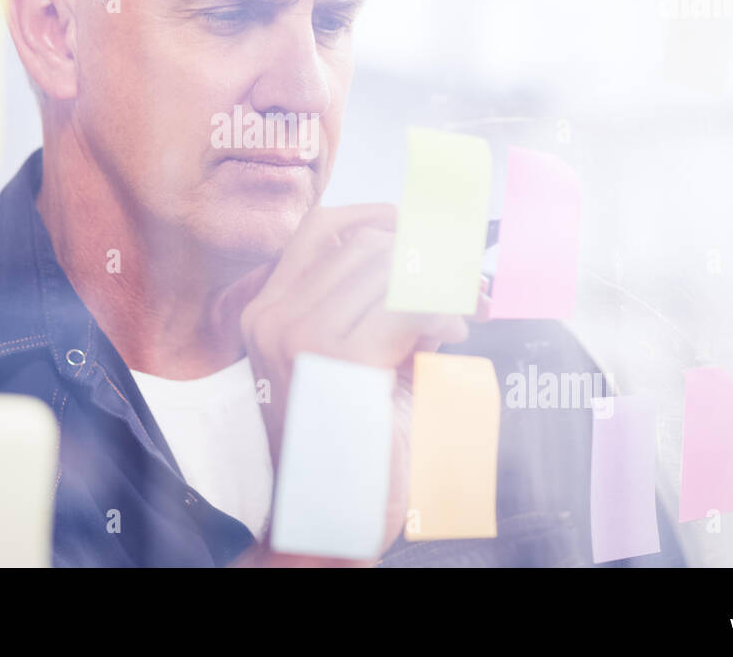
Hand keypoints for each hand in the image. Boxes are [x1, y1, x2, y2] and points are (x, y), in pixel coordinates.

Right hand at [216, 203, 482, 564]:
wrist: (331, 515)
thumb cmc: (348, 439)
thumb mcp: (349, 355)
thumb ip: (374, 303)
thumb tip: (432, 250)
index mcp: (264, 310)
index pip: (319, 228)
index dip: (378, 218)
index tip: (421, 229)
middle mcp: (273, 316)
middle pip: (365, 244)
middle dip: (427, 259)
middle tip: (468, 287)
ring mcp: (300, 336)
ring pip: (391, 271)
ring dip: (440, 289)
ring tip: (455, 322)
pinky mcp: (340, 361)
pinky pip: (409, 305)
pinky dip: (442, 314)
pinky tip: (450, 337)